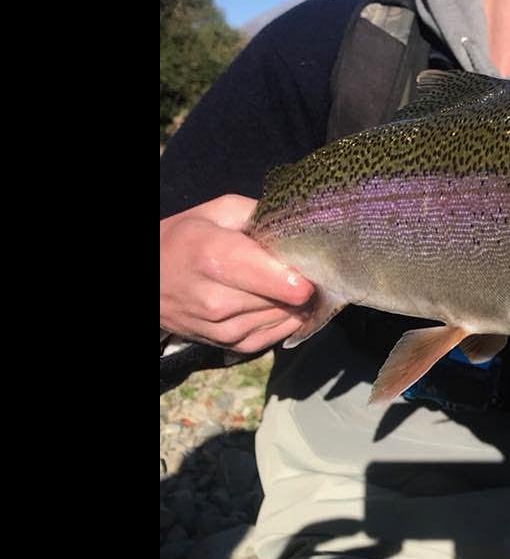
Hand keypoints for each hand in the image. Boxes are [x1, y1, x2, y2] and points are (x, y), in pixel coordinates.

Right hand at [160, 194, 314, 352]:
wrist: (147, 279)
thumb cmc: (186, 238)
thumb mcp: (218, 212)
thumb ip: (261, 214)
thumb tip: (302, 227)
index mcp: (216, 258)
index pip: (283, 282)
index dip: (306, 275)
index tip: (312, 264)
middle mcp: (218, 300)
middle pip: (288, 300)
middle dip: (303, 284)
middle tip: (303, 268)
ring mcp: (223, 328)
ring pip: (285, 318)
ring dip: (294, 302)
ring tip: (285, 282)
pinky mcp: (230, 346)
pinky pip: (276, 335)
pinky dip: (284, 318)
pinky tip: (278, 301)